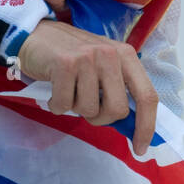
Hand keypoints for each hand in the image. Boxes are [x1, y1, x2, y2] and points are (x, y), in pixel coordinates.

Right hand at [18, 19, 158, 155]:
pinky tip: (53, 91)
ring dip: (75, 109)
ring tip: (68, 91)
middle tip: (86, 108)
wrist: (36, 35)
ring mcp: (88, 58)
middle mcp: (110, 54)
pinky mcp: (65, 64)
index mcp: (125, 55)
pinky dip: (57, 105)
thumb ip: (118, 89)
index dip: (146, 126)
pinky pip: (65, 104)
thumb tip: (133, 127)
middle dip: (101, 118)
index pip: (147, 95)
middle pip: (118, 109)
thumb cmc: (72, 57)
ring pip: (89, 110)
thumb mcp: (102, 67)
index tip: (140, 148)